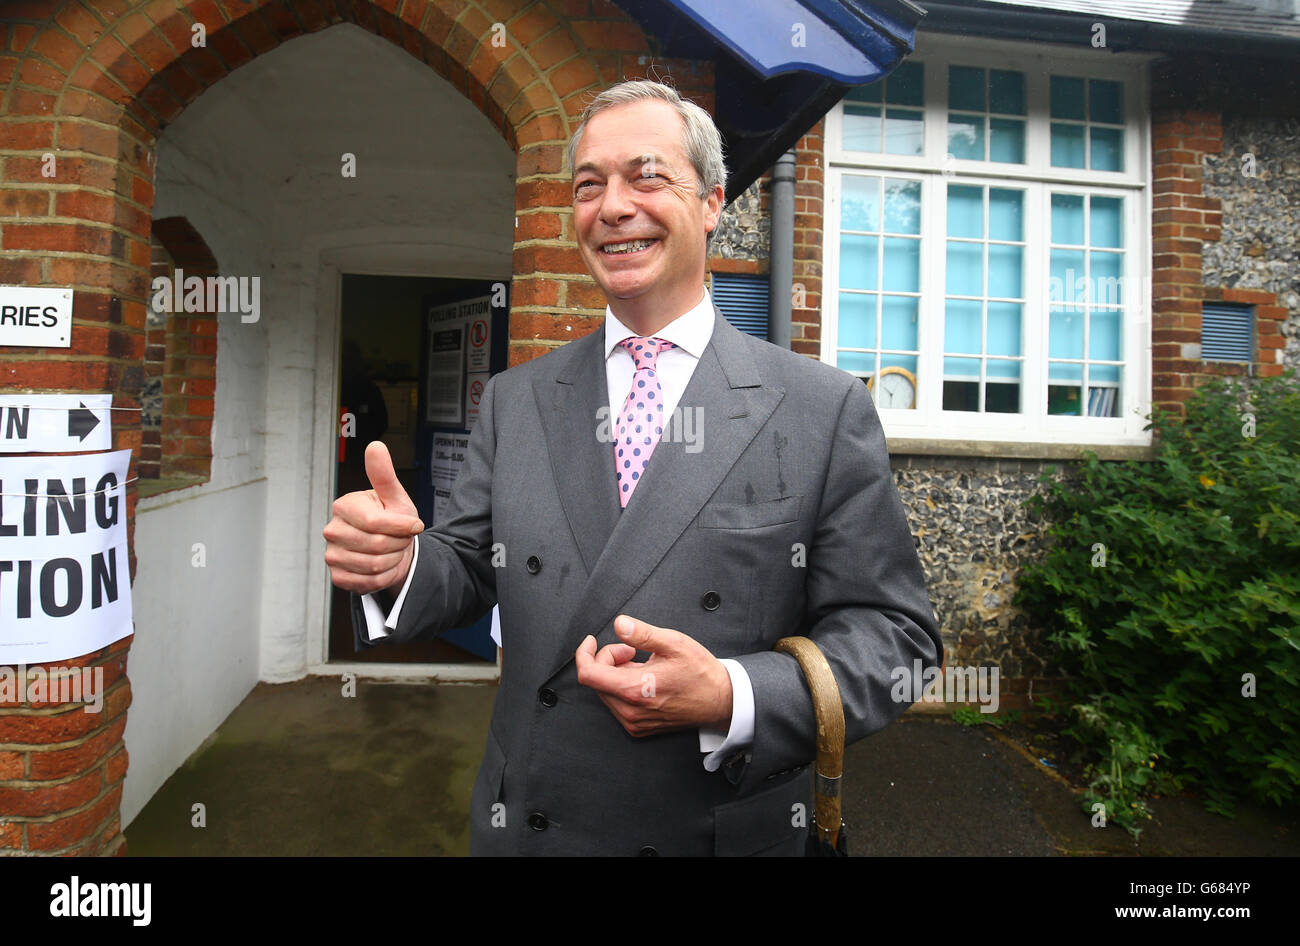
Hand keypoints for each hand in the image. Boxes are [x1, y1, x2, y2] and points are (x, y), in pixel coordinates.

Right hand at [323, 441, 423, 594]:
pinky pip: (368, 582)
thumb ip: (384, 474)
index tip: (415, 525)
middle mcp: (333, 530)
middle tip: (402, 538)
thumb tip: (375, 446)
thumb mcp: (394, 497)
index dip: (401, 526)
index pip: (374, 522)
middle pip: (377, 545)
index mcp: (344, 506)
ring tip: (394, 550)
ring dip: (394, 560)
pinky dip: (385, 577)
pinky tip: (385, 566)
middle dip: (400, 544)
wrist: (392, 549)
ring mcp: (332, 555)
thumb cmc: (393, 520)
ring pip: (374, 565)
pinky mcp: (338, 577)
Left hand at [575, 615, 732, 736]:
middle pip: (597, 681)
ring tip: (642, 666)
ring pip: (606, 692)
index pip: (588, 674)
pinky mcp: (639, 728)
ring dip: (616, 674)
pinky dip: (623, 688)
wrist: (720, 701)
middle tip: (632, 651)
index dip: (584, 654)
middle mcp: (630, 711)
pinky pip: (617, 704)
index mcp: (635, 690)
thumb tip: (620, 625)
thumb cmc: (700, 673)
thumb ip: (643, 634)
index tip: (592, 641)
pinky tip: (645, 681)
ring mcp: (634, 722)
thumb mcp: (674, 644)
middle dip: (608, 660)